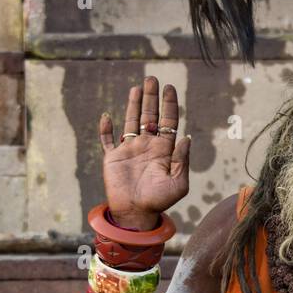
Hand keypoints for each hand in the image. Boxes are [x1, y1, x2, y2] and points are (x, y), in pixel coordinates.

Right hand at [98, 76, 190, 228]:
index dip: (169, 104)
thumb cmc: (160, 201)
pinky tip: (107, 116)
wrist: (137, 214)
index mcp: (164, 150)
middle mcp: (147, 146)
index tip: (170, 88)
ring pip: (131, 121)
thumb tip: (186, 137)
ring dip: (133, 104)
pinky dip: (106, 129)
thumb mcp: (178, 183)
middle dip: (151, 97)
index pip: (168, 122)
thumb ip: (182, 160)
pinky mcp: (112, 158)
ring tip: (137, 87)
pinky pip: (107, 140)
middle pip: (150, 116)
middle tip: (152, 78)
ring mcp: (129, 150)